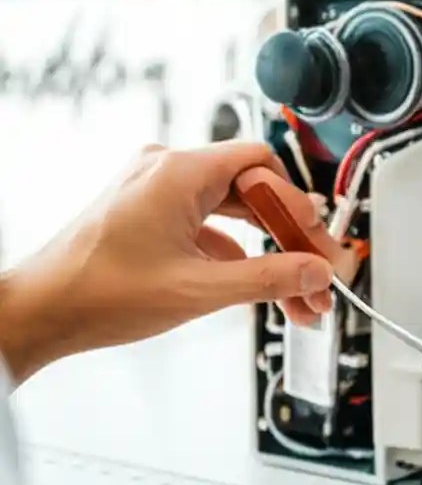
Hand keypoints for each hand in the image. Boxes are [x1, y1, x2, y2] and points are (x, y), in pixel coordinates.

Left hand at [0, 142, 336, 384]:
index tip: (320, 248)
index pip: (265, 169)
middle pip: (255, 190)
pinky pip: (209, 225)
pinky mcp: (151, 213)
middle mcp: (168, 171)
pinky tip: (252, 287)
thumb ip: (268, 279)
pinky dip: (236, 254)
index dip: (300, 210)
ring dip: (267, 250)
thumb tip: (315, 271)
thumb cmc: (96, 294)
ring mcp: (157, 191)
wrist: (39, 314)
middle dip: (290, 237)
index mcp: (178, 173)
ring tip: (294, 291)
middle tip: (317, 272)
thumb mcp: (198, 290)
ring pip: (234, 211)